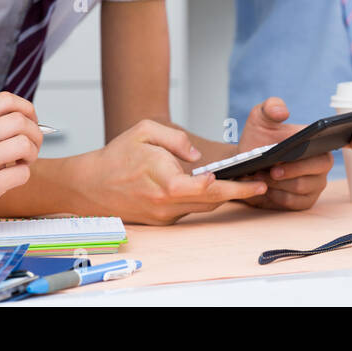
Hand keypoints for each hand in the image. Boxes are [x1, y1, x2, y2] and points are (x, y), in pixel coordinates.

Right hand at [0, 92, 41, 225]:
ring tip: (22, 160)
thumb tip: (32, 120)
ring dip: (32, 152)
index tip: (30, 119)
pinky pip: (22, 173)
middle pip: (19, 121)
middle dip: (35, 132)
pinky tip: (10, 176)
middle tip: (31, 144)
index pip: (5, 100)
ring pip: (24, 144)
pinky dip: (23, 174)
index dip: (26, 107)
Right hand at [88, 120, 266, 224]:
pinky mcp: (161, 219)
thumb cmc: (116, 156)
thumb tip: (197, 154)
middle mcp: (167, 203)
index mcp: (165, 182)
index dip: (229, 186)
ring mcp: (165, 215)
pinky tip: (211, 187)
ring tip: (243, 183)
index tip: (250, 180)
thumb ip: (176, 138)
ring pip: (201, 206)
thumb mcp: (145, 131)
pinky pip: (188, 208)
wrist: (90, 186)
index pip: (205, 187)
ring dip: (221, 196)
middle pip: (211, 201)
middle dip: (238, 193)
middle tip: (261, 185)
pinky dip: (201, 199)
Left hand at [232, 98, 351, 211]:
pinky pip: (296, 202)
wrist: (244, 167)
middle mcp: (322, 162)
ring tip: (263, 175)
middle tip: (274, 167)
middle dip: (295, 168)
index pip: (347, 139)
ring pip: (304, 186)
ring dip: (280, 182)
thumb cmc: (257, 141)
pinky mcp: (304, 201)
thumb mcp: (260, 119)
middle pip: (320, 166)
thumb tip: (282, 111)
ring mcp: (315, 183)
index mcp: (319, 140)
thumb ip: (270, 107)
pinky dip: (278, 196)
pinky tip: (266, 188)